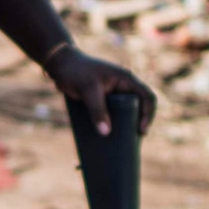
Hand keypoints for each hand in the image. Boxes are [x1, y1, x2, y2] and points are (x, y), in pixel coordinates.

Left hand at [42, 42, 156, 135]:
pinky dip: (114, 125)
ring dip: (127, 126)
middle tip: (134, 142)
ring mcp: (114, 93)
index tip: (141, 131)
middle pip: (140, 107)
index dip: (148, 114)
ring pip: (128, 112)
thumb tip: (106, 133)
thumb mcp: (87, 90)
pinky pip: (114, 114)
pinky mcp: (104, 100)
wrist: (60, 64)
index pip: (148, 97)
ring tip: (123, 143)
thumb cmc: (75, 71)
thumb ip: (96, 109)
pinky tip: (109, 137)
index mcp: (126, 80)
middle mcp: (124, 87)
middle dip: (139, 124)